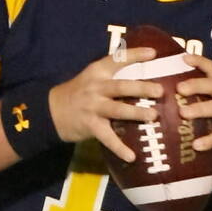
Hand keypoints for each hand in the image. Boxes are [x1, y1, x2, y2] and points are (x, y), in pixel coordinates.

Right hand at [48, 48, 161, 162]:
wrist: (51, 110)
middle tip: (160, 91)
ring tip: (153, 116)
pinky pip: (107, 138)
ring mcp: (93, 107)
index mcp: (97, 72)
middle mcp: (96, 87)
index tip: (153, 53)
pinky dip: (120, 148)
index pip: (117, 59)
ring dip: (136, 113)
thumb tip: (142, 77)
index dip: (135, 55)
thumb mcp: (91, 78)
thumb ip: (112, 77)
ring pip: (118, 110)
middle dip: (142, 88)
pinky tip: (132, 157)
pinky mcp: (90, 126)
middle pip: (122, 87)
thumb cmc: (78, 93)